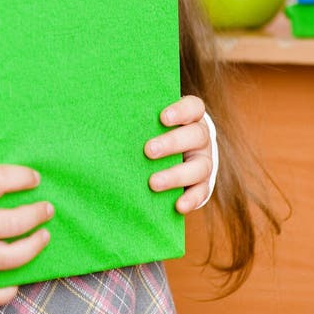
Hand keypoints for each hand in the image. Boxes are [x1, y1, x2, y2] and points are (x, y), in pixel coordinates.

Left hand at [143, 95, 211, 213]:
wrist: (175, 152)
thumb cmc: (154, 129)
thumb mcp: (151, 118)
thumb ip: (140, 115)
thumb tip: (110, 112)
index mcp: (191, 116)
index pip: (193, 107)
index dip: (181, 111)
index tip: (162, 117)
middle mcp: (201, 137)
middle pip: (196, 136)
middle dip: (172, 143)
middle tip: (148, 150)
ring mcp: (204, 160)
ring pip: (200, 166)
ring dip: (176, 175)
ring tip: (153, 182)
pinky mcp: (203, 183)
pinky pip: (202, 192)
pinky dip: (191, 199)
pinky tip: (177, 205)